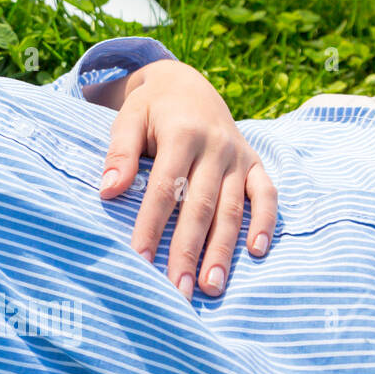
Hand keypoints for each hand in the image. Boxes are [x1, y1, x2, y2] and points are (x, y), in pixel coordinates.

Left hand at [97, 60, 277, 300]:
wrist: (186, 84)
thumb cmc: (150, 109)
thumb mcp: (128, 118)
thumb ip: (120, 153)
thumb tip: (107, 191)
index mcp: (183, 135)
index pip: (166, 189)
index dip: (151, 225)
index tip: (140, 260)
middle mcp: (217, 148)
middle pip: (202, 206)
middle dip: (189, 251)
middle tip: (179, 290)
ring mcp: (240, 157)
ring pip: (234, 209)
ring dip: (224, 250)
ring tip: (213, 286)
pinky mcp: (255, 163)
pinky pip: (267, 195)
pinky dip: (267, 222)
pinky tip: (256, 253)